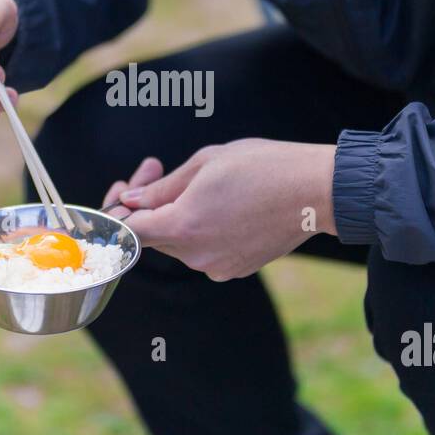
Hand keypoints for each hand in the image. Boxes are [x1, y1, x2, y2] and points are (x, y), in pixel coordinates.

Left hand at [112, 139, 337, 281]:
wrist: (317, 191)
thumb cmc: (262, 167)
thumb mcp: (204, 164)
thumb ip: (160, 188)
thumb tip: (130, 203)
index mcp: (183, 227)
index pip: (129, 230)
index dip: (118, 210)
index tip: (122, 189)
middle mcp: (197, 256)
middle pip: (153, 236)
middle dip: (149, 205)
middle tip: (153, 168)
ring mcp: (217, 268)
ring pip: (179, 242)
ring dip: (176, 215)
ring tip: (197, 181)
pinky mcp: (236, 269)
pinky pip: (204, 250)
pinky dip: (202, 228)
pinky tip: (220, 202)